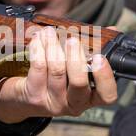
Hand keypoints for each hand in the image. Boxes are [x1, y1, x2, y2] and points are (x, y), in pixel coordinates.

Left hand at [0, 27, 117, 122]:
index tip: (99, 57)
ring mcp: (53, 102)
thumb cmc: (54, 78)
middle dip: (76, 57)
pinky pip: (39, 68)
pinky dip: (39, 49)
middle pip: (79, 83)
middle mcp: (74, 104)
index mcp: (90, 97)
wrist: (22, 99)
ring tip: (50, 32)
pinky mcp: (34, 96)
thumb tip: (112, 31)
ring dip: (54, 46)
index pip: (107, 95)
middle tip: (72, 40)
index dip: (105, 77)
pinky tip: (38, 40)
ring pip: (57, 71)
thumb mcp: (74, 67)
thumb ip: (93, 49)